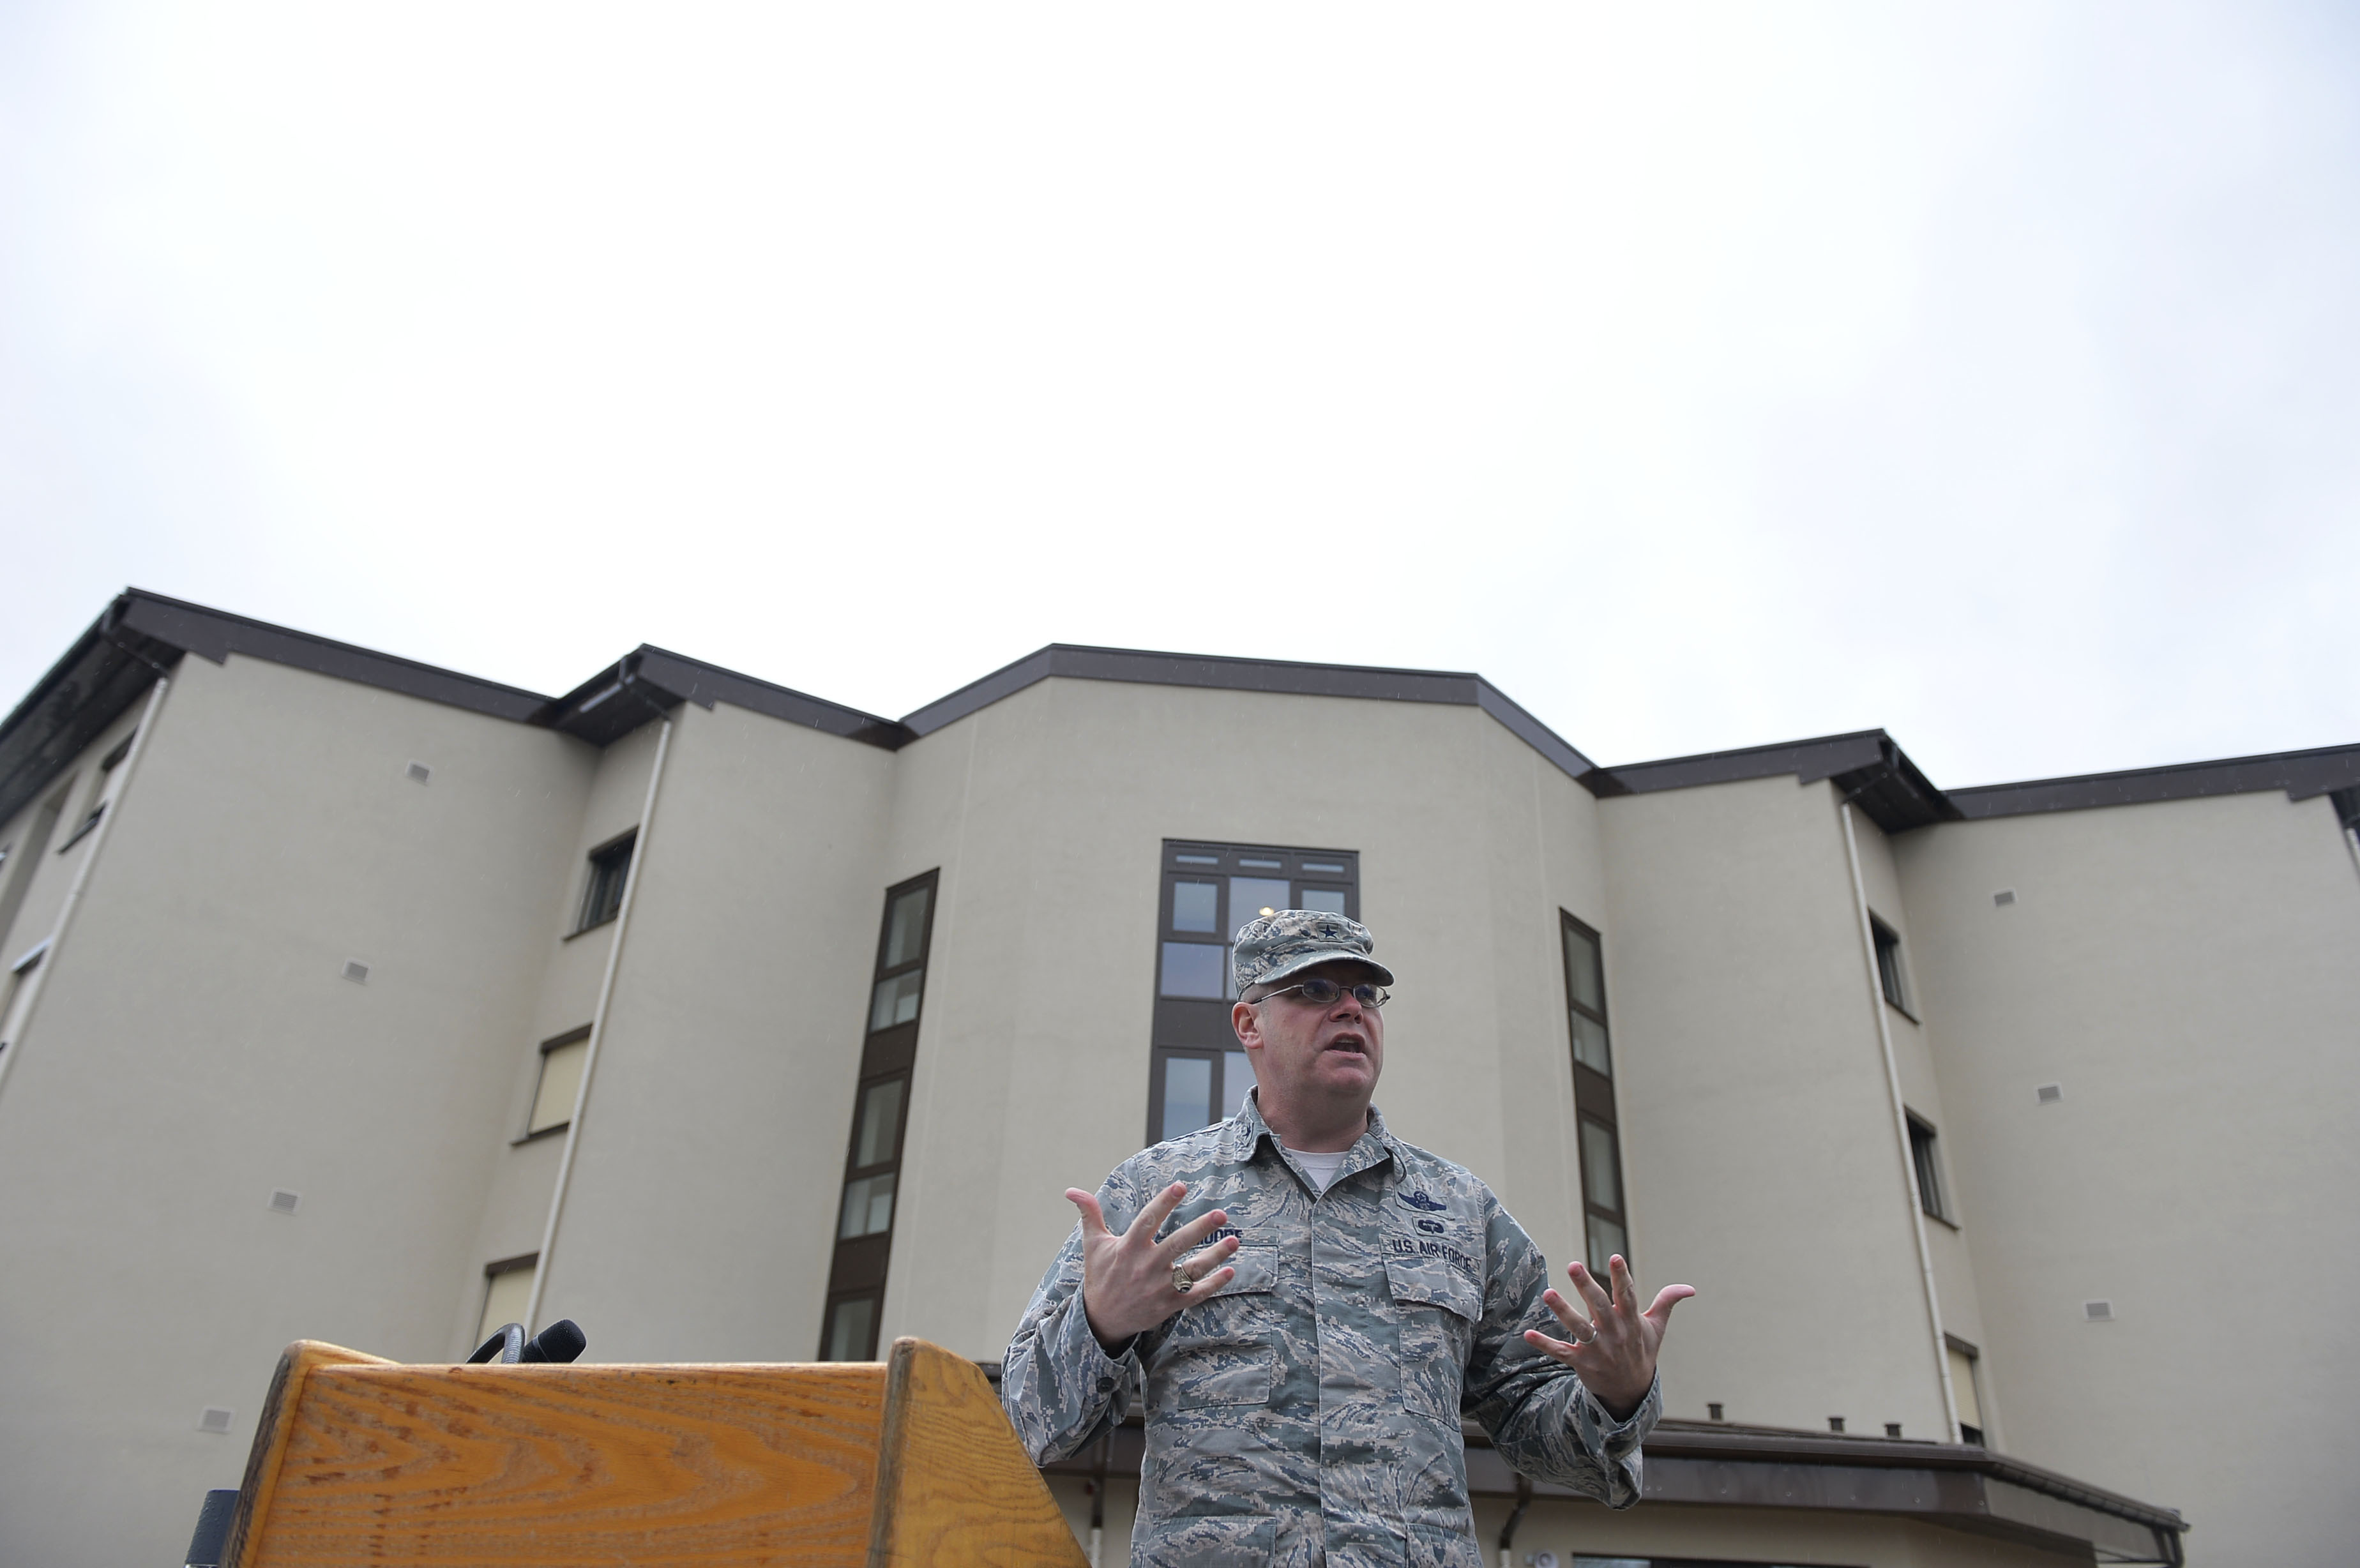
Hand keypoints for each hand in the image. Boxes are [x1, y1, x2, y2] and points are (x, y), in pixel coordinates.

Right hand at [1066, 1182, 1240, 1349]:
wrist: (1102, 1320)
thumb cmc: (1100, 1275)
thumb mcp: (1093, 1244)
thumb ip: (1089, 1214)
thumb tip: (1071, 1190)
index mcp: (1128, 1248)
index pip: (1149, 1220)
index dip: (1164, 1202)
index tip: (1181, 1186)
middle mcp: (1146, 1266)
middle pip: (1177, 1244)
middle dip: (1200, 1228)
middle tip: (1221, 1213)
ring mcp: (1159, 1287)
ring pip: (1192, 1270)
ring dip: (1215, 1255)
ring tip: (1235, 1240)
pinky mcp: (1169, 1305)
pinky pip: (1195, 1294)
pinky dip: (1213, 1285)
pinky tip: (1230, 1271)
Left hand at [1524, 1255, 1693, 1420]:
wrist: (1631, 1392)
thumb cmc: (1641, 1351)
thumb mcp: (1656, 1328)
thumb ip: (1667, 1302)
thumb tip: (1690, 1288)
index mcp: (1631, 1322)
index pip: (1627, 1296)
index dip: (1621, 1277)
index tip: (1615, 1257)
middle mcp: (1614, 1334)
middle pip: (1599, 1307)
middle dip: (1587, 1286)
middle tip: (1573, 1265)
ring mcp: (1597, 1349)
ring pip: (1579, 1328)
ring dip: (1563, 1311)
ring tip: (1547, 1293)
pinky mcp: (1581, 1363)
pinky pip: (1561, 1353)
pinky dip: (1545, 1345)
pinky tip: (1527, 1334)